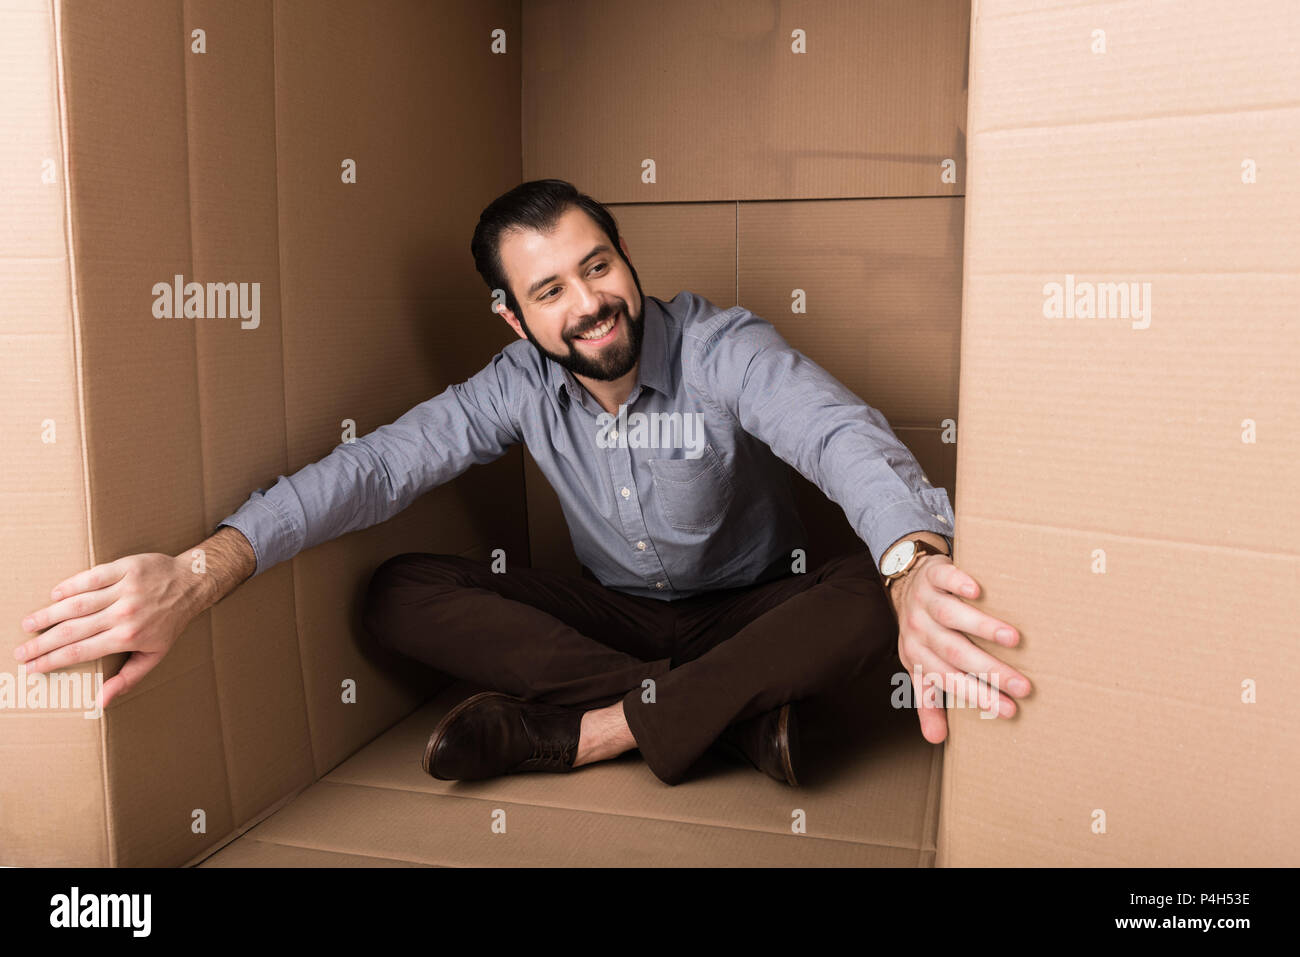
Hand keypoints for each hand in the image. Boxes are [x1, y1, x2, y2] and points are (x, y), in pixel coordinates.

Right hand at [15, 553, 210, 710]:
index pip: (80, 652)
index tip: (31, 667)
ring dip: (48, 614)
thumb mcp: (156, 655)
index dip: (51, 661)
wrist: (192, 584)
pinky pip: (92, 577)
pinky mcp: (125, 568)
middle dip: (41, 643)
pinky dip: (70, 586)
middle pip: (71, 630)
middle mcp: (123, 614)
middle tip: (20, 651)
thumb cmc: (171, 622)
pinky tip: (54, 595)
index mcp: (128, 637)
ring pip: (77, 603)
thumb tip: (102, 701)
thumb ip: (128, 678)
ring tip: (28, 623)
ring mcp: (124, 590)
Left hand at [888, 554, 1029, 743]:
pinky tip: (977, 590)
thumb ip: (928, 700)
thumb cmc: (921, 631)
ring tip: (1013, 639)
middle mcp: (919, 629)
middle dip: (989, 671)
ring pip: (950, 615)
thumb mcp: (919, 666)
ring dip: (981, 627)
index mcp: (917, 655)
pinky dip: (958, 584)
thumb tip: (936, 740)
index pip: (949, 680)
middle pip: (954, 652)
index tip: (1010, 710)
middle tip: (1023, 685)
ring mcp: (925, 600)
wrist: (905, 582)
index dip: (978, 695)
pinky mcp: (933, 574)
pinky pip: (945, 578)